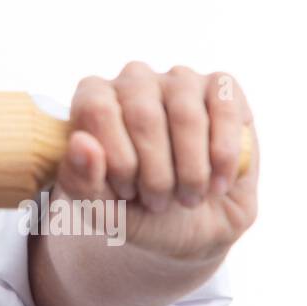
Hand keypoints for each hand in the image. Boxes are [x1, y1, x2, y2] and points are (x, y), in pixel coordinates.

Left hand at [54, 61, 259, 263]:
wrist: (192, 225)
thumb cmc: (137, 209)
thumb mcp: (101, 208)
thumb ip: (81, 180)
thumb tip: (81, 142)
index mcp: (93, 98)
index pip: (97, 110)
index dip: (116, 159)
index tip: (127, 192)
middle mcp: (134, 80)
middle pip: (143, 116)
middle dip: (155, 174)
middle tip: (159, 202)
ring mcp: (179, 80)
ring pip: (187, 116)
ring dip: (191, 170)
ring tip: (189, 197)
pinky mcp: (222, 88)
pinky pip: (226, 109)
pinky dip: (224, 155)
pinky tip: (219, 182)